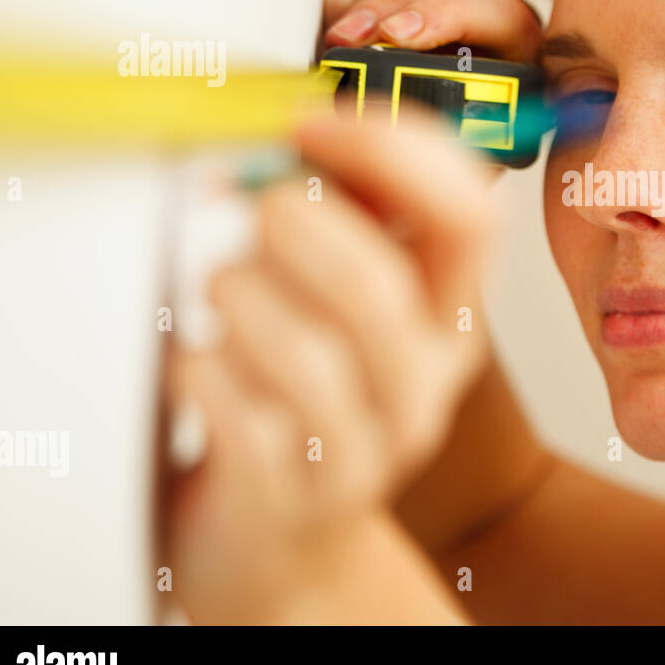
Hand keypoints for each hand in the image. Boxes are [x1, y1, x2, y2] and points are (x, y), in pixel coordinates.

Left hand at [163, 110, 501, 622]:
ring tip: (224, 294)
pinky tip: (195, 365)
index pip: (469, 215)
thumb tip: (303, 130)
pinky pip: (236, 415)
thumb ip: (344, 213)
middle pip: (378, 288)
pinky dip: (197, 370)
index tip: (313, 125)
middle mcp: (424, 383)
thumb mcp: (343, 298)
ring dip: (238, 298)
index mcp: (452, 314)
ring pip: (304, 355)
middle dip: (295, 225)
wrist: (281, 538)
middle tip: (257, 208)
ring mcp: (367, 450)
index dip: (391, 151)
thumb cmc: (304, 393)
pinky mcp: (295, 498)